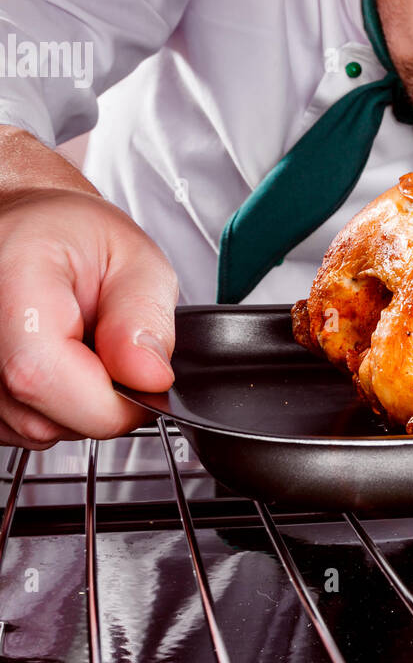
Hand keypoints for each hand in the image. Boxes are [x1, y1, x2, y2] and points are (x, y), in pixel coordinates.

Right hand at [0, 189, 177, 447]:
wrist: (32, 232)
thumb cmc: (76, 238)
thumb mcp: (136, 259)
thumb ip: (145, 317)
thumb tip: (149, 377)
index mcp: (13, 281)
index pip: (42, 378)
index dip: (110, 401)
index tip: (145, 381)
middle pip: (40, 416)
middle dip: (100, 403)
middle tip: (112, 350)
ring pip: (31, 430)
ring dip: (75, 406)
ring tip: (81, 350)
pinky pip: (19, 428)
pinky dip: (52, 408)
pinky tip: (59, 365)